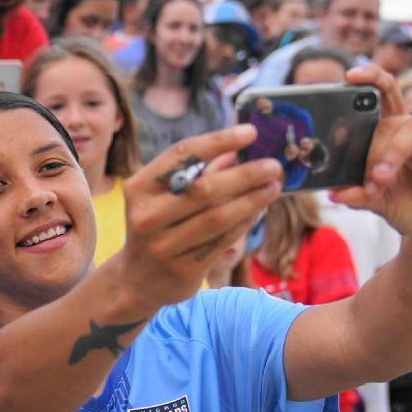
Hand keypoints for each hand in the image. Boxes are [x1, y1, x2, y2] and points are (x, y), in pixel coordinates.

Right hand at [116, 125, 283, 306]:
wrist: (137, 278)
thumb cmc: (158, 225)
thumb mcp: (164, 196)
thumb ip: (198, 173)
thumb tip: (238, 150)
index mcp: (139, 189)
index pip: (181, 156)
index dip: (218, 141)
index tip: (250, 133)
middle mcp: (146, 216)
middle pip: (204, 189)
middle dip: (245, 175)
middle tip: (273, 166)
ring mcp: (163, 246)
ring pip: (217, 218)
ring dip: (251, 200)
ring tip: (273, 187)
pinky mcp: (182, 269)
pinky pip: (221, 241)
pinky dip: (243, 223)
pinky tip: (258, 211)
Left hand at [329, 66, 411, 248]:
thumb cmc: (410, 209)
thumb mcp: (381, 203)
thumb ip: (359, 195)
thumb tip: (334, 193)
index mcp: (391, 136)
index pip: (381, 99)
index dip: (370, 80)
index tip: (349, 76)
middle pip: (393, 121)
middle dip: (376, 149)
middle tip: (370, 178)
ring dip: (398, 150)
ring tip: (385, 177)